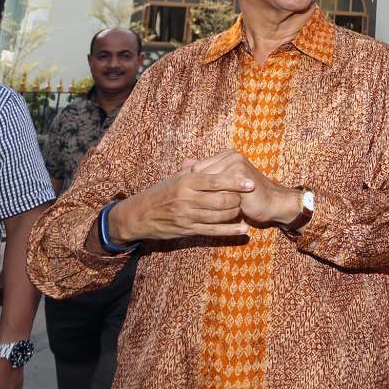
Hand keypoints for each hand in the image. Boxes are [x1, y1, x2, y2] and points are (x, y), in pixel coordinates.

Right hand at [107, 158, 251, 242]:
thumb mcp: (176, 177)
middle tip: (246, 196)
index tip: (250, 183)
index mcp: (186, 182)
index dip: (235, 182)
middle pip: (219, 200)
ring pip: (218, 216)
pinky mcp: (187, 230)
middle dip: (236, 199)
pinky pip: (212, 231)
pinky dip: (230, 231)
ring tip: (243, 208)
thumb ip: (196, 169)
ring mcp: (187, 216)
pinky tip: (243, 229)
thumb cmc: (161, 192)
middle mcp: (187, 199)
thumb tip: (217, 157)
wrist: (138, 215)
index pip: (215, 181)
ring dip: (234, 213)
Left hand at [190, 152, 300, 226]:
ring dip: (204, 199)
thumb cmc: (246, 193)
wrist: (272, 202)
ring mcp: (238, 167)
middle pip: (201, 175)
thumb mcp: (224, 181)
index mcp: (228, 155)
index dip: (192, 185)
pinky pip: (220, 193)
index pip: (198, 168)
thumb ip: (206, 171)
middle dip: (196, 192)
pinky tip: (209, 214)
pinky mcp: (241, 180)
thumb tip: (184, 163)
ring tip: (199, 211)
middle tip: (191, 206)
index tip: (189, 198)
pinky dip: (213, 205)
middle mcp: (233, 157)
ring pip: (209, 185)